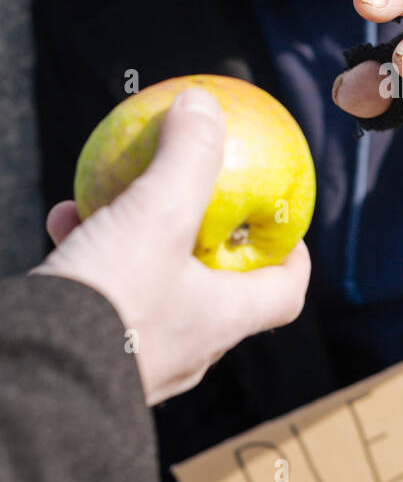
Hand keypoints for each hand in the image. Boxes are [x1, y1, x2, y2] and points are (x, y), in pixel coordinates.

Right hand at [32, 87, 310, 405]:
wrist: (31, 377)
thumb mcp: (156, 215)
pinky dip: (89, 254)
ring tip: (115, 196)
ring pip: (150, 284)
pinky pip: (99, 297)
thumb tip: (204, 104)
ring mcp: (137, 357)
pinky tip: (62, 218)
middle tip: (195, 199)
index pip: (283, 295)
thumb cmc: (111, 300)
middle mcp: (187, 346)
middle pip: (216, 286)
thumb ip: (187, 157)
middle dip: (205, 237)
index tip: (284, 222)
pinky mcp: (89, 354)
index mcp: (222, 321)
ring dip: (138, 236)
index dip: (292, 257)